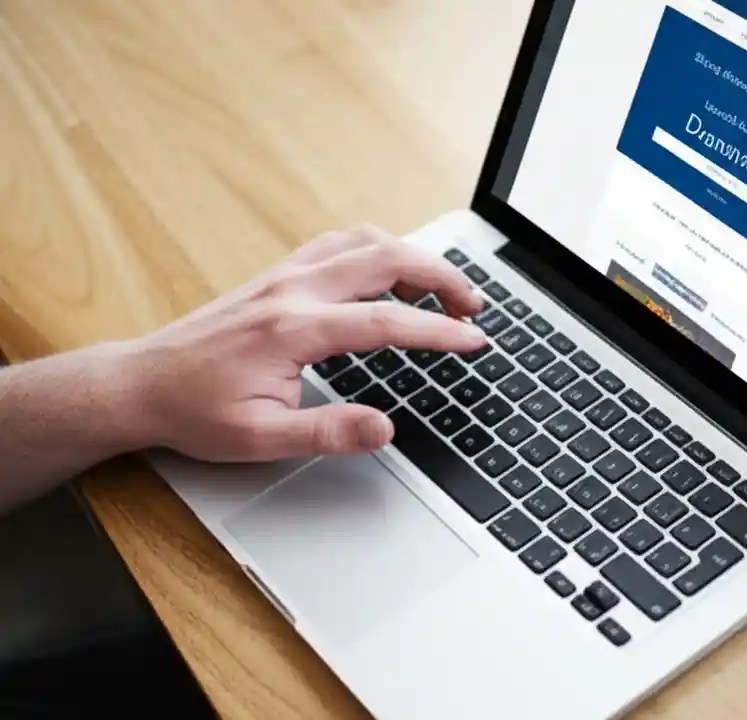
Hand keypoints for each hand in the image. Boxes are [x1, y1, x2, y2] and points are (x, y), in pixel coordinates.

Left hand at [121, 224, 485, 460]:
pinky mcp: (277, 275)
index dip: (440, 330)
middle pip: (386, 259)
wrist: (140, 384)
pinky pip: (338, 243)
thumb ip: (328, 432)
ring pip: (364, 240)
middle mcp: (292, 290)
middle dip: (442, 276)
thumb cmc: (195, 411)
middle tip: (473, 306)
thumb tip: (384, 429)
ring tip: (439, 289)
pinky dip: (376, 250)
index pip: (387, 321)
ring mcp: (284, 275)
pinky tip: (387, 273)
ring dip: (410, 257)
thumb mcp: (261, 439)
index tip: (473, 340)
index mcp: (294, 330)